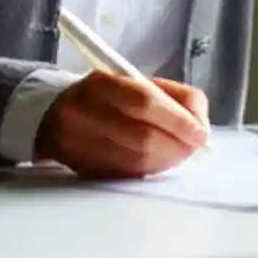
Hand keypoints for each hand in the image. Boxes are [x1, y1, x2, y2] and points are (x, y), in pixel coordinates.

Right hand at [34, 71, 209, 178]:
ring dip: (166, 161)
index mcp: (102, 83)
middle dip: (177, 146)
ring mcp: (77, 144)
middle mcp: (83, 113)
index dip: (178, 121)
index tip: (201, 134)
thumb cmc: (110, 97)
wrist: (55, 114)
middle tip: (194, 147)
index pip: (145, 103)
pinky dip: (149, 170)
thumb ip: (178, 98)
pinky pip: (124, 175)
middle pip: (142, 137)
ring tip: (179, 154)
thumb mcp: (140, 82)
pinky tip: (157, 162)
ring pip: (135, 162)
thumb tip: (201, 127)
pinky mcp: (80, 168)